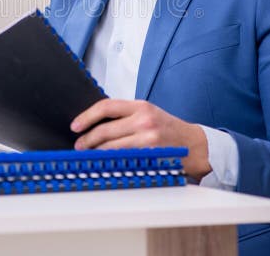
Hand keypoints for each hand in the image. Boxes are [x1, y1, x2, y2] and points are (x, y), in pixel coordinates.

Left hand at [70, 99, 211, 179]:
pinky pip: (123, 159)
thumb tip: (95, 123)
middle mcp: (144, 120)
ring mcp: (148, 139)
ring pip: (111, 147)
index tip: (75, 126)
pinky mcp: (150, 156)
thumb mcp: (148, 113)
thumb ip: (125, 115)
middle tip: (79, 146)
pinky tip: (104, 162)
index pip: (106, 107)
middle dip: (87, 140)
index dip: (87, 117)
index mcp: (141, 106)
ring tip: (89, 155)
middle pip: (105, 130)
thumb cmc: (167, 129)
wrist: (194, 145)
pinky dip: (110, 161)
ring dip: (96, 153)